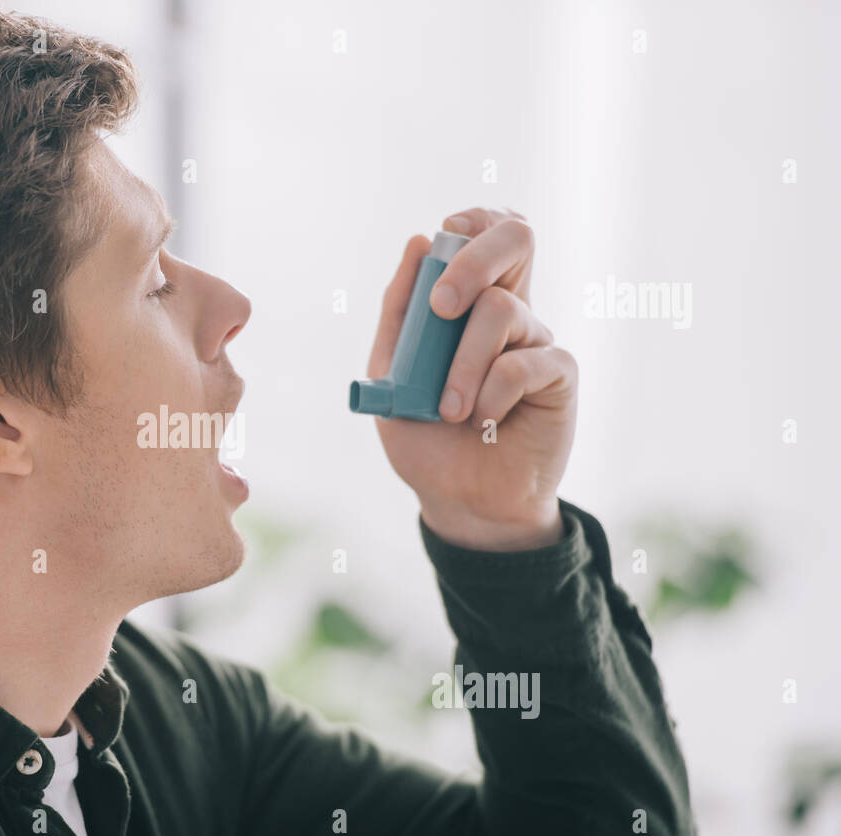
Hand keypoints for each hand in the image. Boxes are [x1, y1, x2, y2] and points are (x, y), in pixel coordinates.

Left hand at [366, 208, 576, 550]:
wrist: (458, 499)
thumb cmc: (424, 437)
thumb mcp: (391, 374)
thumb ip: (400, 313)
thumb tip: (418, 241)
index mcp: (469, 301)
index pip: (488, 232)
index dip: (473, 221)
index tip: (444, 235)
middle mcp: (509, 310)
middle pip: (518, 238)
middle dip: (472, 261)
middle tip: (441, 308)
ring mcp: (537, 340)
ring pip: (502, 310)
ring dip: (463, 363)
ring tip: (448, 409)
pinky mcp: (559, 376)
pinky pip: (526, 361)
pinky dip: (492, 391)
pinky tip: (482, 421)